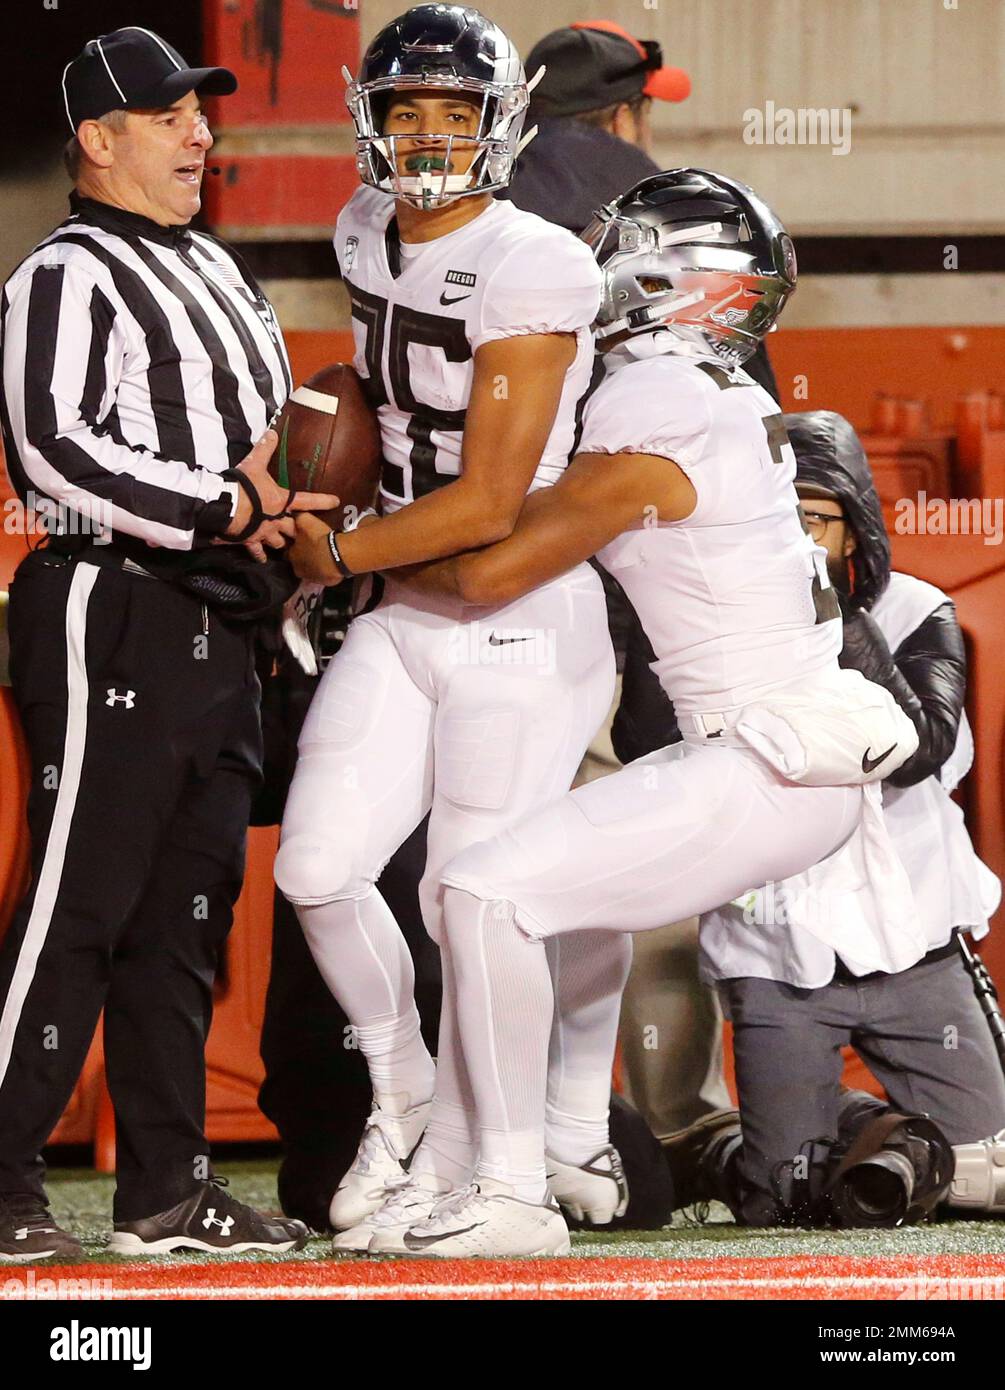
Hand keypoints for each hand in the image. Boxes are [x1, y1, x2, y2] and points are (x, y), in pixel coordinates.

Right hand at [225, 430, 338, 561]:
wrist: (223, 505)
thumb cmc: (242, 485)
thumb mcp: (254, 463)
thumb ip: (265, 449)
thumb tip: (272, 432)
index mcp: (282, 501)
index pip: (308, 501)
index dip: (323, 500)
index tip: (336, 501)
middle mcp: (276, 520)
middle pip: (293, 529)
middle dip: (297, 531)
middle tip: (301, 532)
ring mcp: (264, 533)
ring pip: (278, 543)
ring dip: (281, 544)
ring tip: (283, 545)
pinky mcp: (250, 541)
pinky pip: (257, 552)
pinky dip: (259, 555)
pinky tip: (262, 558)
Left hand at [290, 513, 343, 583]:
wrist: (338, 555)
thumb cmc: (319, 538)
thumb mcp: (306, 521)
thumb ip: (298, 518)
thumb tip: (292, 513)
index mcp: (291, 556)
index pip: (288, 552)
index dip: (295, 546)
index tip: (302, 541)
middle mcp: (298, 569)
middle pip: (299, 563)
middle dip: (304, 557)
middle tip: (314, 548)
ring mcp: (312, 578)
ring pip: (311, 570)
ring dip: (315, 564)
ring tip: (324, 555)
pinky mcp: (325, 582)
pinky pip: (324, 576)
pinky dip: (326, 570)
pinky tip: (332, 563)